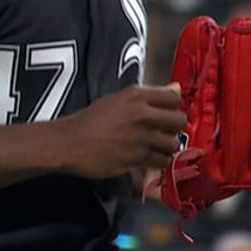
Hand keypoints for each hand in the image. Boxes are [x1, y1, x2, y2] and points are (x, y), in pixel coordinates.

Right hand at [53, 85, 186, 178]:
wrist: (70, 143)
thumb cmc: (90, 120)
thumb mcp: (117, 99)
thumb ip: (147, 96)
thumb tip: (175, 88)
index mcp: (136, 96)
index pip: (174, 97)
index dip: (172, 107)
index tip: (166, 114)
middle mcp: (142, 115)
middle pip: (179, 120)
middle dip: (174, 128)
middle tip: (164, 132)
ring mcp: (141, 138)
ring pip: (173, 144)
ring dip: (167, 147)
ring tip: (156, 148)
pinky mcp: (137, 159)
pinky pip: (162, 162)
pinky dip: (158, 162)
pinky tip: (148, 159)